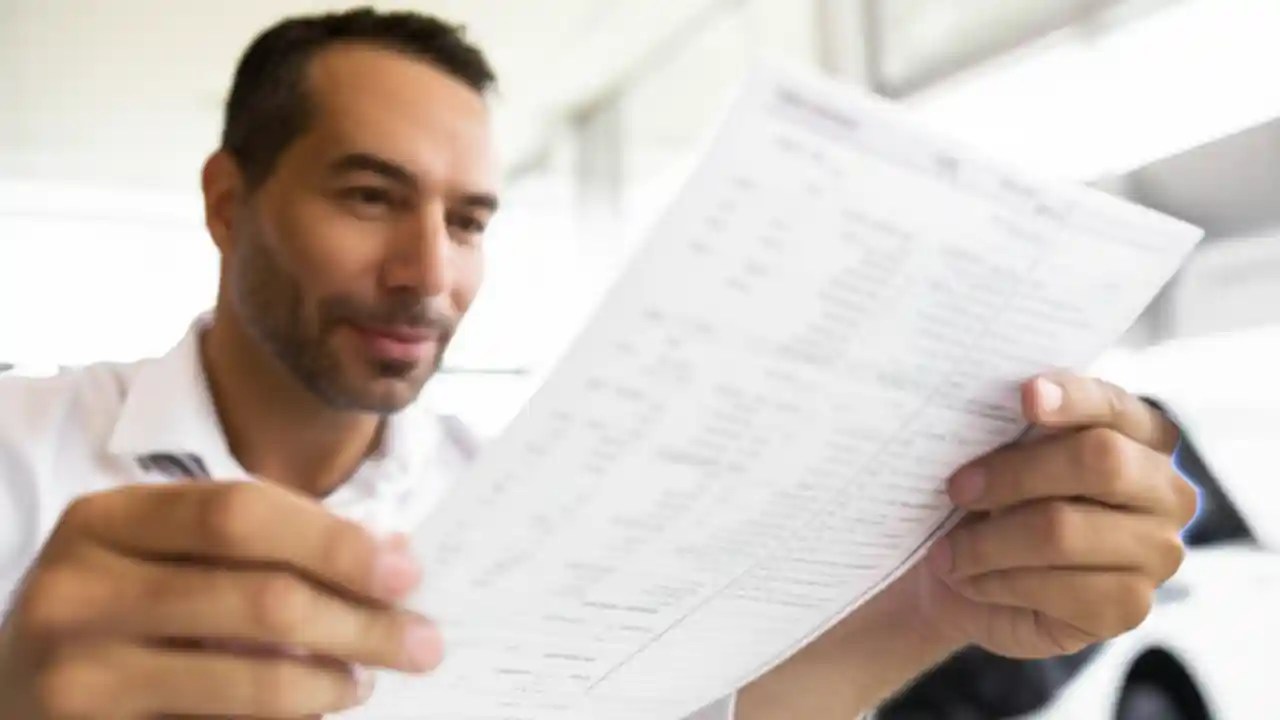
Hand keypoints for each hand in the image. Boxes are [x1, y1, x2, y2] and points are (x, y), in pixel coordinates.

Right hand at [0, 481, 440, 717]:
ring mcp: (75, 678)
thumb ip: (263, 546)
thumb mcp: (166, 555)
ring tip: (367, 678)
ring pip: (247, 680)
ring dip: (330, 681)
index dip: (335, 541)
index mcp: (106, 521)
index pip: (241, 513)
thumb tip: (392, 557)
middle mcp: (78, 592)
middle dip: (359, 621)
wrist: (9, 690)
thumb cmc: (119, 608)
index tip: (406, 570)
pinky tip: (318, 709)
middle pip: (258, 597)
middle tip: (422, 640)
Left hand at [901, 373, 1196, 657]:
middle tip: (956, 489)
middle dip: (1014, 474)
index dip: (1074, 398)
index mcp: (1144, 435)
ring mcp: (1157, 552)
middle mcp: (1166, 492)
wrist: (974, 577)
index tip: (1027, 395)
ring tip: (946, 551)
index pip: (1114, 405)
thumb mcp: (1000, 456)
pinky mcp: (1130, 606)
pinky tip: (970, 579)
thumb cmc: (994, 500)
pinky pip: (1056, 587)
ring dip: (987, 542)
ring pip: (1063, 531)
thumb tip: (992, 406)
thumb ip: (1013, 428)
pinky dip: (997, 582)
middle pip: (1099, 461)